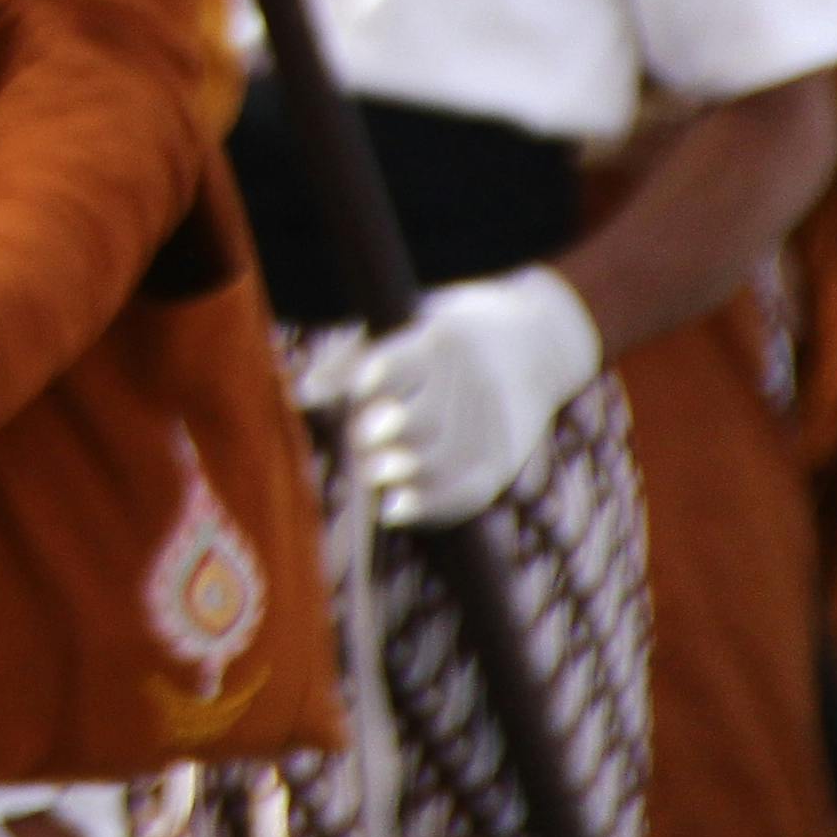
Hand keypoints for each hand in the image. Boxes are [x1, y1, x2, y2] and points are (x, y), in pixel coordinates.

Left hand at [346, 269, 598, 526]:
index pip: (407, 364)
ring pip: (445, 462)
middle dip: (384, 439)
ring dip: (401, 475)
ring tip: (373, 475)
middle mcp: (474, 382)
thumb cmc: (442, 335)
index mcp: (443, 339)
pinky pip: (469, 492)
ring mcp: (495, 422)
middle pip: (425, 422)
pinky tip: (392, 510)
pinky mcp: (506, 456)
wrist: (535, 339)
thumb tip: (300, 394)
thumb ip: (350, 361)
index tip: (359, 393)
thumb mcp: (401, 326)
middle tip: (362, 443)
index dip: (377, 381)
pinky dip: (429, 507)